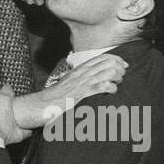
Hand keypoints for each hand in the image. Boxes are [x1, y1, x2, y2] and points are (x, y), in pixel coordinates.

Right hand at [12, 54, 127, 128]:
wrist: (40, 105)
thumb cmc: (54, 98)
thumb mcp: (69, 85)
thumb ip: (80, 81)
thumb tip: (94, 81)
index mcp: (79, 70)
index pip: (101, 58)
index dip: (116, 59)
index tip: (124, 65)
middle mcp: (81, 74)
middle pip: (107, 62)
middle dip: (119, 68)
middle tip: (121, 77)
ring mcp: (81, 83)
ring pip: (107, 72)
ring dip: (116, 77)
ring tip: (116, 84)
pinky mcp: (80, 94)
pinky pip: (100, 87)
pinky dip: (110, 88)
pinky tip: (111, 92)